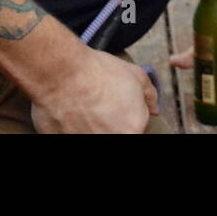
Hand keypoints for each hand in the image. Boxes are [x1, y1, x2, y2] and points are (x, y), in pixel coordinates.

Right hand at [30, 47, 157, 133]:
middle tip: (99, 108)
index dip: (127, 116)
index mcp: (134, 130)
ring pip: (95, 135)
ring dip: (92, 127)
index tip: (115, 106)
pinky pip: (75, 135)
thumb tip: (154, 108)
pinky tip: (71, 115)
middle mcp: (113, 140)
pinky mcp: (64, 141)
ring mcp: (88, 142)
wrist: (62, 73)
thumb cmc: (97, 73)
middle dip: (110, 124)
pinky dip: (74, 128)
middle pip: (117, 133)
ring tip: (85, 110)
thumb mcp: (136, 75)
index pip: (136, 128)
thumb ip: (150, 96)